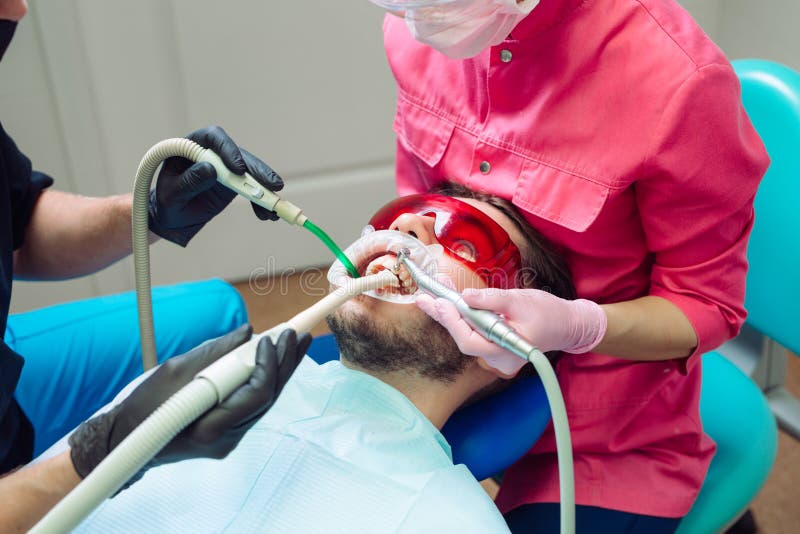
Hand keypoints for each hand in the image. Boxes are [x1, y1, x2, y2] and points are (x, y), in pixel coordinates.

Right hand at [68, 325, 310, 483]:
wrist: (125, 442)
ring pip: (265, 402)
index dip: (268, 364)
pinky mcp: (229, 434)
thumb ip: (215, 352)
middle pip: (268, 398)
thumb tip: (248, 332)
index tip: (269, 338)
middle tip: (297, 334)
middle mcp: (226, 440)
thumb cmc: (143, 407)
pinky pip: (254, 404)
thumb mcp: (175, 371)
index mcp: (211, 429)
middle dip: (285, 363)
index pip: (256, 395)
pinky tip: (277, 361)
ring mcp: (229, 440)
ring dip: (282, 370)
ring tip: (296, 342)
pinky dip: (266, 379)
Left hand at [148, 125, 283, 245]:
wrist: (173, 216)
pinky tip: (268, 215)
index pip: (214, 138)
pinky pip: (252, 189)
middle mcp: (214, 153)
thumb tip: (210, 170)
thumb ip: (189, 181)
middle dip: (258, 171)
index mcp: (193, 146)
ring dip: (265, 189)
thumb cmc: (168, 200)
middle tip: (272, 186)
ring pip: (251, 173)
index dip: (228, 150)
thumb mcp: (172, 193)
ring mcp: (227, 168)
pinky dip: (261, 202)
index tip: (239, 169)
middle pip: (240, 156)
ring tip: (274, 206)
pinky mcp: (235, 183)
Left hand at [416, 288, 606, 373]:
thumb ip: (492, 299)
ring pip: (465, 335)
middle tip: (423, 297)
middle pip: (463, 338)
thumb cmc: (548, 312)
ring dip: (448, 314)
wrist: (567, 325)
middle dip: (443, 316)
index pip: (471, 340)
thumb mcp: (521, 300)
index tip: (441, 303)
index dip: (453, 322)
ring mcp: (495, 355)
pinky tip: (448, 300)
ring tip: (430, 294)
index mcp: (506, 349)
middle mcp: (497, 359)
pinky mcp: (493, 346)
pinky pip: (473, 332)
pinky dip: (460, 316)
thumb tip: (466, 296)